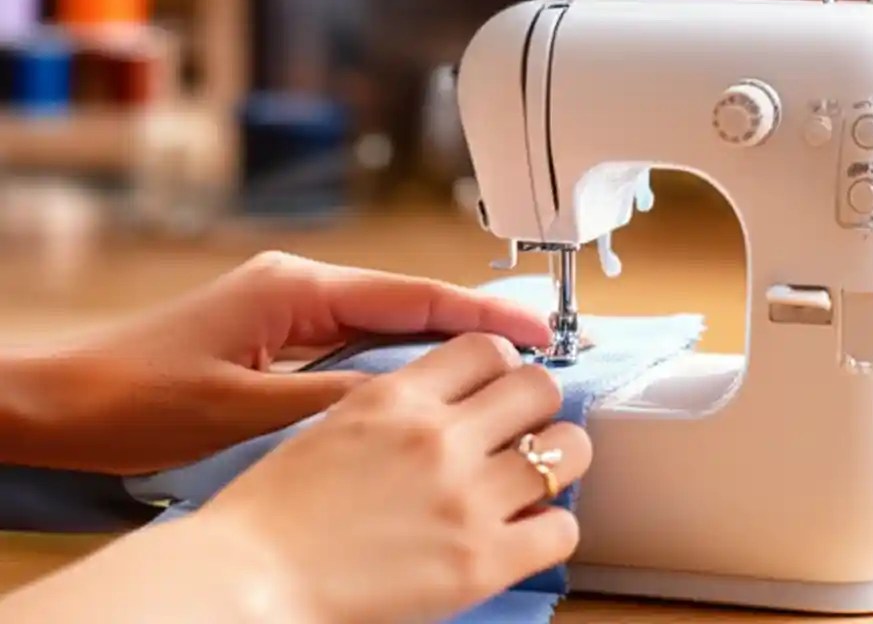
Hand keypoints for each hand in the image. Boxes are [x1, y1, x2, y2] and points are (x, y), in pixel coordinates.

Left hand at [0, 251, 550, 473]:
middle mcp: (301, 285)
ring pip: (390, 322)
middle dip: (478, 324)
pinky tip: (435, 384)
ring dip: (445, 343)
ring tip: (506, 369)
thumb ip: (337, 403)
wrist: (60, 400)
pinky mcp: (281, 331)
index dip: (484, 315)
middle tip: (542, 351)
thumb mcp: (244, 411)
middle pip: (411, 302)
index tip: (539, 331)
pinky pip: (361, 341)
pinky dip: (404, 360)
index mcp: (297, 290)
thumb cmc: (134, 400)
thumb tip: (419, 403)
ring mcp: (291, 305)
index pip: (414, 298)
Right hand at [196, 333, 590, 623]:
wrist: (243, 584)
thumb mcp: (328, 428)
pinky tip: (527, 534)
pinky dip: (552, 529)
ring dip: (559, 460)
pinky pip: (562, 528)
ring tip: (539, 479)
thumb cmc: (267, 518)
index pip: (487, 347)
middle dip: (538, 405)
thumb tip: (440, 405)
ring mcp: (466, 498)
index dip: (502, 367)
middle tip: (524, 432)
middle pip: (541, 385)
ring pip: (569, 449)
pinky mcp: (481, 561)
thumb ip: (391, 408)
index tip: (501, 388)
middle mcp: (439, 436)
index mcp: (395, 397)